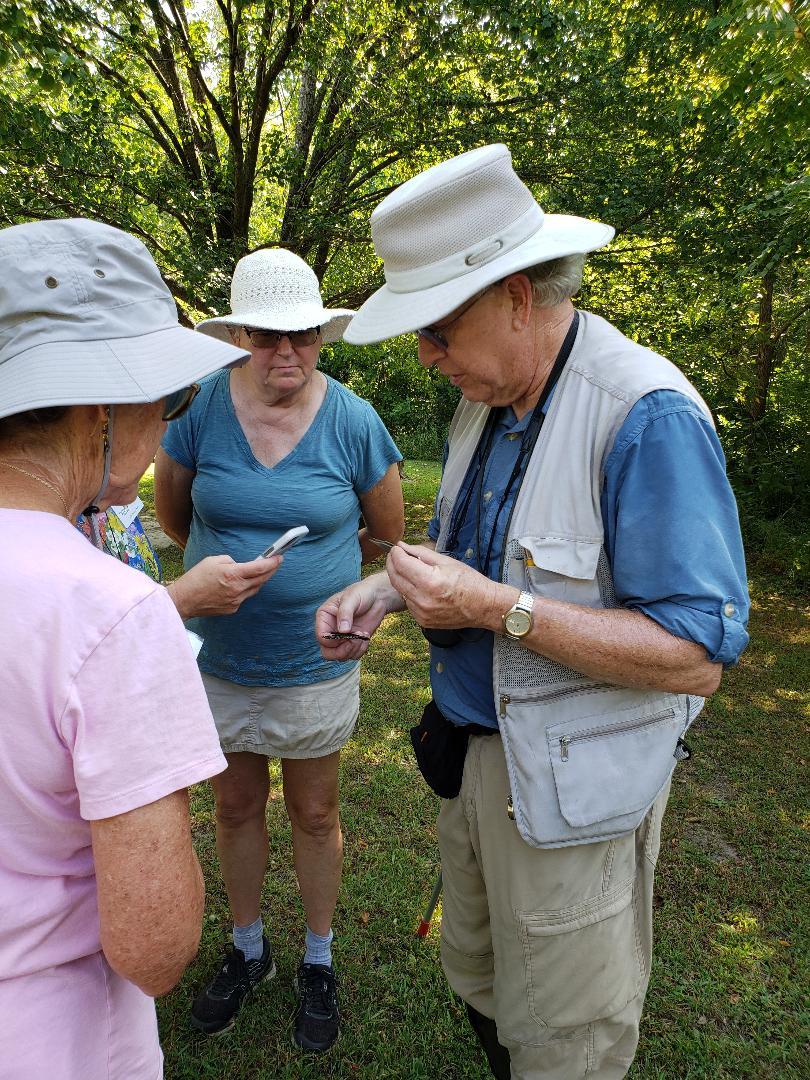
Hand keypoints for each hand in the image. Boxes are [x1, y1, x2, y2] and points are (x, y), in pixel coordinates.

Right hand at [166, 554, 280, 618]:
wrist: (184, 600)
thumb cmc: (196, 578)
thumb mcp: (213, 560)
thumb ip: (231, 561)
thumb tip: (240, 566)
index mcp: (233, 574)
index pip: (260, 568)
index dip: (272, 562)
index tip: (279, 557)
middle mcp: (237, 589)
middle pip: (261, 579)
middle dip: (271, 570)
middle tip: (275, 563)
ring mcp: (236, 600)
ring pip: (255, 589)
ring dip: (259, 580)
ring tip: (262, 572)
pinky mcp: (232, 608)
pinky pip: (244, 597)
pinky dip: (246, 589)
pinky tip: (243, 584)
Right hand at [315, 574, 398, 659]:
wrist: (377, 597)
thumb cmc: (361, 593)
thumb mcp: (352, 599)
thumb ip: (345, 613)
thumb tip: (342, 631)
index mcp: (324, 617)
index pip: (322, 637)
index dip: (334, 640)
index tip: (348, 632)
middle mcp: (330, 630)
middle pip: (327, 652)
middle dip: (343, 650)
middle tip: (355, 640)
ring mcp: (341, 638)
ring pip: (340, 656)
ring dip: (353, 650)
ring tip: (363, 635)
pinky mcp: (352, 642)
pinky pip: (352, 655)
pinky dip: (360, 650)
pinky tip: (366, 638)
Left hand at [386, 542, 507, 629]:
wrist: (484, 607)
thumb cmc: (470, 582)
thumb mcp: (447, 562)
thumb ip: (421, 553)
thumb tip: (402, 547)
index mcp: (430, 581)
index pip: (401, 564)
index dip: (396, 553)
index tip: (396, 548)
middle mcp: (423, 599)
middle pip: (395, 578)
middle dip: (393, 564)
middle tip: (396, 555)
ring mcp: (421, 613)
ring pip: (400, 591)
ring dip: (401, 578)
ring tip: (411, 570)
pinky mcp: (422, 621)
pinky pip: (409, 602)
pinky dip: (410, 592)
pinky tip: (421, 587)